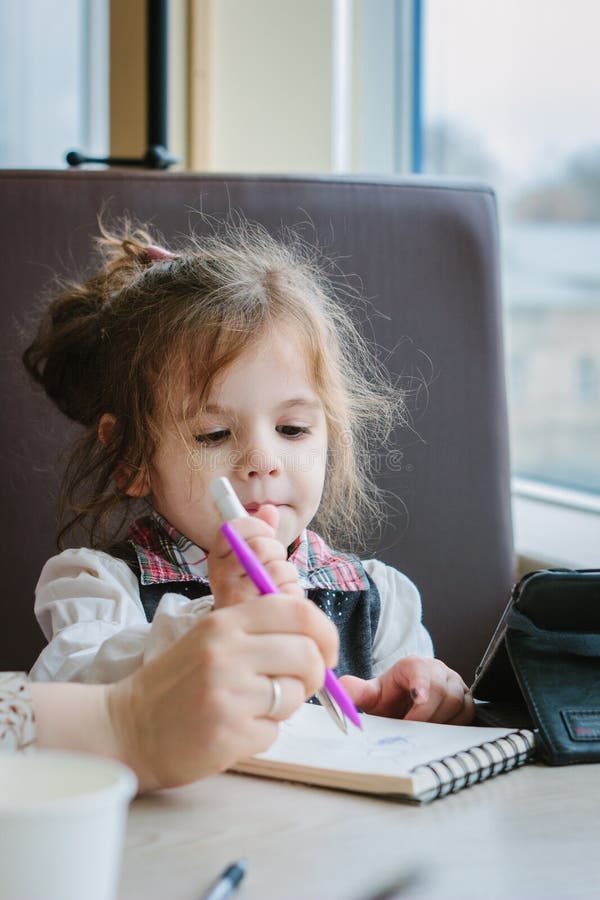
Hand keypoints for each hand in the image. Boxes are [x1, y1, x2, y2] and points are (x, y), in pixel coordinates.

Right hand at [108, 592, 338, 789]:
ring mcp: (228, 693)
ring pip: (295, 696)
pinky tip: (233, 730)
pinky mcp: (229, 734)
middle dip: (314, 675)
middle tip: (296, 686)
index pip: (299, 612)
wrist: (125, 727)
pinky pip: (274, 733)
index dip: (326, 633)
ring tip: (252, 709)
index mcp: (226, 622)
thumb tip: (316, 639)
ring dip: (284, 707)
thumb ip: (258, 631)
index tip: (326, 652)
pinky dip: (262, 734)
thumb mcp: (211, 638)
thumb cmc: (176, 683)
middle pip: (308, 655)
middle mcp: (228, 652)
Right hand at [208, 505, 303, 607]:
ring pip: (280, 569)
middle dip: (277, 552)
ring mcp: (237, 598)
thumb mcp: (249, 559)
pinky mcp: (259, 617)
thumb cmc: (248, 590)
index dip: (256, 526)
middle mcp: (221, 578)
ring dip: (288, 575)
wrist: (241, 634)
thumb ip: (260, 533)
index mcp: (216, 559)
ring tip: (276, 586)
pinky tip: (281, 602)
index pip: (232, 528)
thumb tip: (269, 509)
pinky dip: (293, 594)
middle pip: (261, 547)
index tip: (266, 533)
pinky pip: (289, 592)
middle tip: (273, 564)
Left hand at [339, 656, 474, 724]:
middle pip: (442, 690)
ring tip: (424, 731)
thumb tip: (342, 687)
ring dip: (442, 721)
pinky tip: (441, 731)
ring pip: (458, 702)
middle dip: (427, 713)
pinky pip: (469, 712)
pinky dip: (456, 724)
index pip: (422, 671)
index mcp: (414, 665)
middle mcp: (438, 670)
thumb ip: (358, 691)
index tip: (417, 698)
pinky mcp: (466, 699)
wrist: (405, 704)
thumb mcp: (372, 696)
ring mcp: (455, 684)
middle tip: (412, 727)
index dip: (422, 684)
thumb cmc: (390, 699)